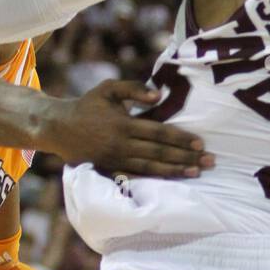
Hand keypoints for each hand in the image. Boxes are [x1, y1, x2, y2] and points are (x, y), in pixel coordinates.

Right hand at [43, 81, 214, 178]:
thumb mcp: (108, 88)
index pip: (159, 133)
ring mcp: (116, 160)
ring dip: (176, 171)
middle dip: (186, 157)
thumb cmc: (87, 105)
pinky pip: (137, 177)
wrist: (58, 127)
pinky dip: (156, 180)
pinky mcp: (110, 170)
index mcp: (124, 124)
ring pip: (151, 168)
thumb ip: (133, 88)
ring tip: (197, 173)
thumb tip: (158, 95)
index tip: (201, 143)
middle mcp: (122, 144)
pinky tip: (172, 181)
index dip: (181, 139)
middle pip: (160, 153)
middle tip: (210, 162)